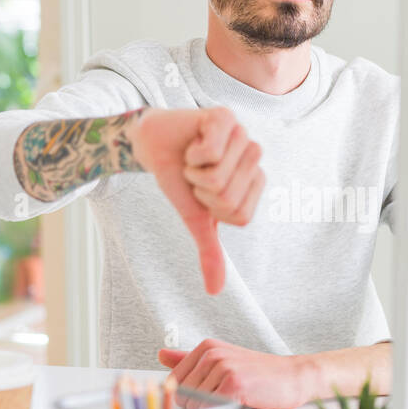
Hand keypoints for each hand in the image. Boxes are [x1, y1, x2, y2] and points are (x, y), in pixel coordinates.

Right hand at [131, 106, 264, 294]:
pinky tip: (193, 142)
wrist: (153, 146)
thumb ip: (210, 251)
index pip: (240, 215)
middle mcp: (253, 157)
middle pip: (228, 196)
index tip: (203, 193)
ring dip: (195, 171)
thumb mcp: (196, 219)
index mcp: (254, 183)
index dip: (212, 210)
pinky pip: (213, 148)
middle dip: (201, 190)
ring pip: (219, 174)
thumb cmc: (179, 180)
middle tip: (196, 174)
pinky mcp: (225, 117)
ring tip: (193, 159)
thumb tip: (215, 291)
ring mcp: (242, 134)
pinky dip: (193, 152)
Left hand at [158, 339, 318, 408]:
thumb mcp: (223, 360)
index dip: (191, 394)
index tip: (213, 392)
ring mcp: (222, 368)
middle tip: (228, 396)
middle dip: (202, 404)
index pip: (174, 382)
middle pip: (182, 395)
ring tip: (235, 398)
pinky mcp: (233, 385)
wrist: (294, 377)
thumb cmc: (259, 373)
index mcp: (206, 347)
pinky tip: (240, 402)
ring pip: (195, 405)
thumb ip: (189, 359)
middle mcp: (212, 354)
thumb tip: (160, 354)